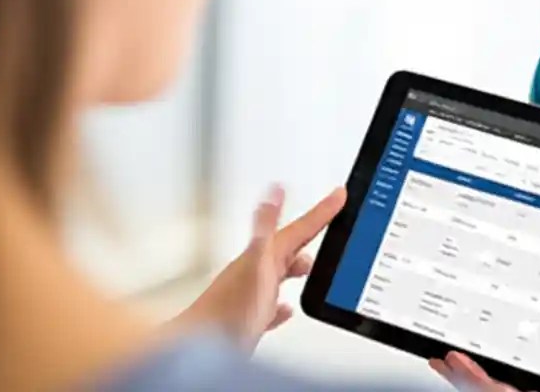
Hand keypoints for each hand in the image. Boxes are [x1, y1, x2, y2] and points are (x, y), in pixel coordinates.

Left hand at [171, 185, 346, 350]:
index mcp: (261, 256)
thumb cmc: (228, 312)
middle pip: (288, 248)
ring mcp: (252, 296)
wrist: (200, 350)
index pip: (299, 228)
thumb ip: (264, 228)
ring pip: (280, 275)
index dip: (322, 211)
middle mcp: (256, 272)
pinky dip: (282, 304)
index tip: (338, 194)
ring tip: (311, 265)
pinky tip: (285, 309)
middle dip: (309, 235)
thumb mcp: (256, 264)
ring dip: (296, 268)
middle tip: (326, 222)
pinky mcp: (250, 320)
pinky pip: (271, 307)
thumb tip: (273, 190)